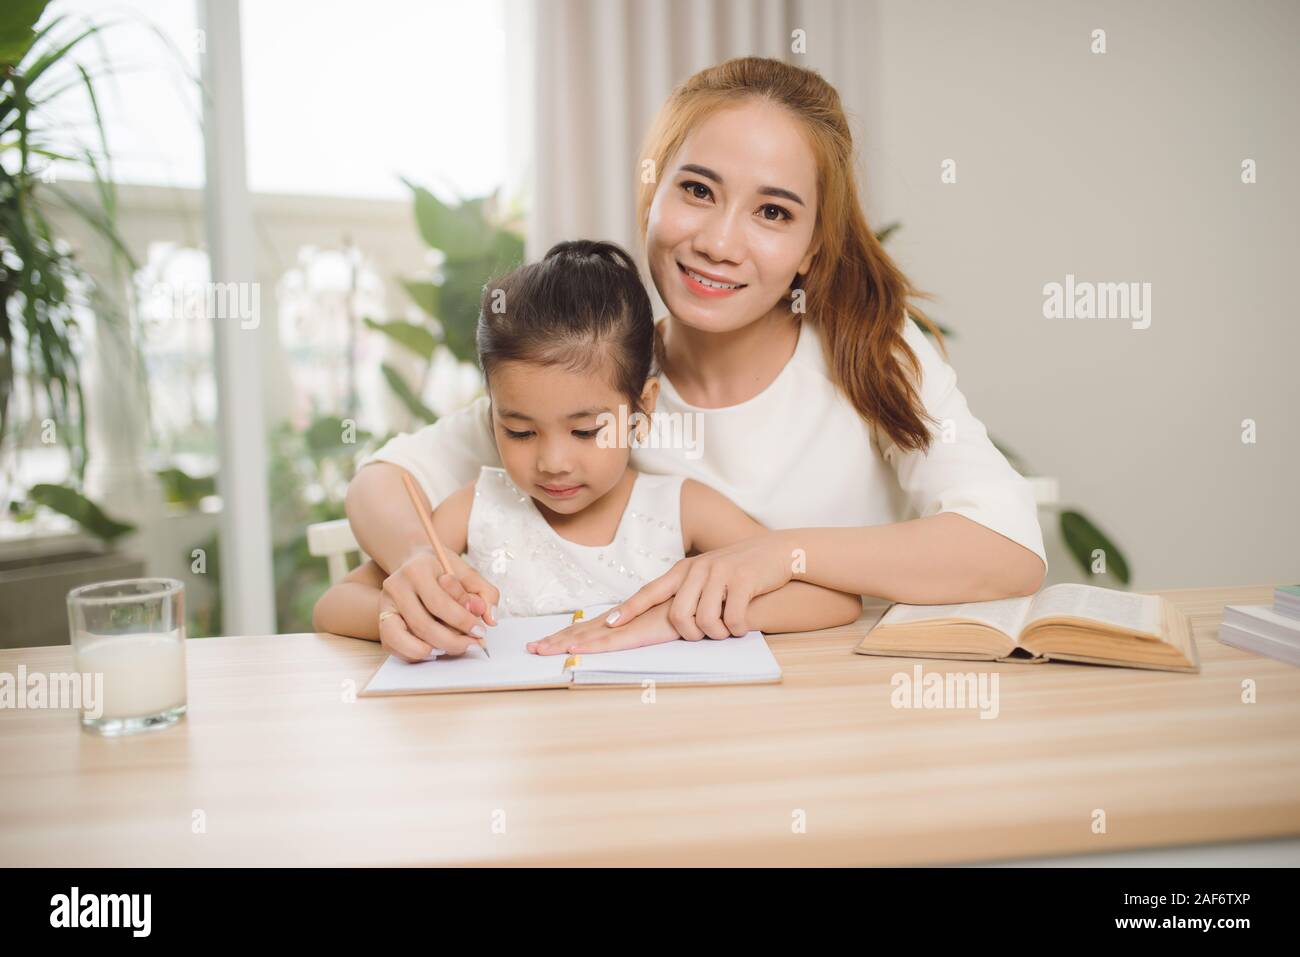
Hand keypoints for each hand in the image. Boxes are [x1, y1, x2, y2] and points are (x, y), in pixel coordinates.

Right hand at [380, 548, 499, 660]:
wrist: (414, 562)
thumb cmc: (443, 569)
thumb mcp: (466, 572)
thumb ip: (484, 592)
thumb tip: (490, 619)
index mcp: (417, 569)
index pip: (439, 602)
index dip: (462, 621)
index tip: (481, 631)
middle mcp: (396, 586)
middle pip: (421, 623)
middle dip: (451, 641)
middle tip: (473, 645)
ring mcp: (384, 603)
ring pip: (400, 637)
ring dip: (429, 650)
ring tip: (451, 650)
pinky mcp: (381, 618)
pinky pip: (392, 644)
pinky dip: (412, 654)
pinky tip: (434, 651)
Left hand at [527, 601, 680, 655]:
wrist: (703, 591)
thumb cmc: (683, 605)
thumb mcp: (655, 618)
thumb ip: (640, 624)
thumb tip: (625, 632)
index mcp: (620, 617)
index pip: (585, 628)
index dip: (563, 635)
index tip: (543, 642)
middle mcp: (618, 619)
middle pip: (580, 630)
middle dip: (554, 640)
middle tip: (530, 647)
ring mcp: (627, 623)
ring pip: (588, 636)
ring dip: (562, 644)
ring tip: (540, 650)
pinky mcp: (639, 630)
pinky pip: (611, 641)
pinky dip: (591, 646)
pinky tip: (575, 650)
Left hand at [604, 533, 793, 638]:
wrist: (780, 552)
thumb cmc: (741, 570)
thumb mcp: (709, 575)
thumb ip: (687, 590)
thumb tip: (667, 616)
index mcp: (684, 570)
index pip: (649, 592)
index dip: (629, 609)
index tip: (608, 624)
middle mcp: (698, 569)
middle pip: (678, 616)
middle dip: (691, 634)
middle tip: (707, 635)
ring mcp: (720, 573)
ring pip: (705, 621)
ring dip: (718, 634)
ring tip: (729, 630)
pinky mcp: (743, 580)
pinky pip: (733, 619)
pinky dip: (738, 628)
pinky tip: (744, 624)